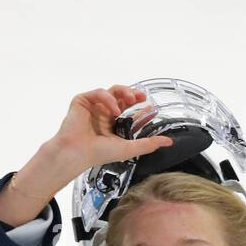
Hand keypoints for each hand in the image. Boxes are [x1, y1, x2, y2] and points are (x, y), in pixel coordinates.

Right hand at [51, 85, 172, 173]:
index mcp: (112, 125)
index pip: (129, 111)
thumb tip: (168, 142)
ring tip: (131, 99)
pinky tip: (113, 109)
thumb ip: (148, 144)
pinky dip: (108, 98)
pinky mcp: (83, 101)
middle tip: (141, 96)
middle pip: (121, 97)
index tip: (150, 106)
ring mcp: (93, 107)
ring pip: (111, 91)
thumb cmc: (99, 153)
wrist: (77, 152)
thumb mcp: (129, 148)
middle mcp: (103, 114)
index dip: (139, 106)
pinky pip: (98, 92)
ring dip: (123, 93)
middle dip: (132, 94)